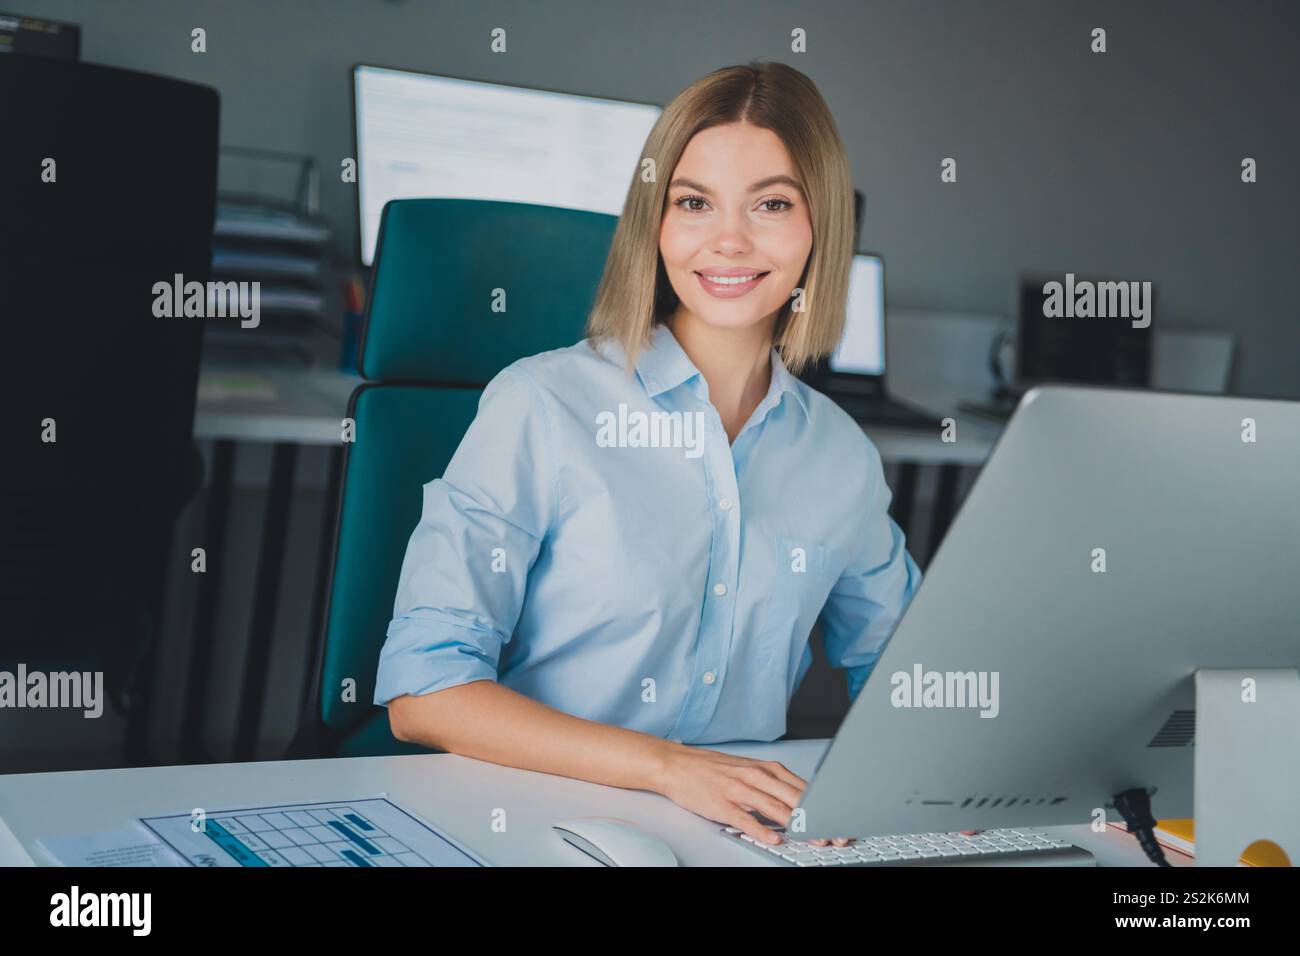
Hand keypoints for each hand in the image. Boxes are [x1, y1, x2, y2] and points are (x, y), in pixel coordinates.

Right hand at [652, 743, 854, 846]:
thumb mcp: (749, 770)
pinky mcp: (722, 804)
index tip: (838, 821)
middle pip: (794, 799)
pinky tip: (774, 838)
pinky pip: (746, 819)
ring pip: (774, 808)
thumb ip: (775, 786)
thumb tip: (802, 802)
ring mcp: (739, 790)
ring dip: (796, 826)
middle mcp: (756, 776)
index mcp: (766, 768)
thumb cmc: (714, 769)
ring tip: (811, 838)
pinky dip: (762, 830)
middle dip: (816, 819)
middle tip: (832, 835)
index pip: (803, 788)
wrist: (677, 765)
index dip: (823, 806)